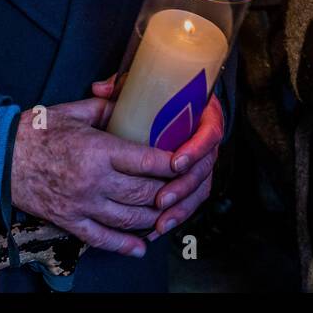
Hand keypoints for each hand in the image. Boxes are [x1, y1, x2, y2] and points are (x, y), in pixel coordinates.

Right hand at [9, 97, 176, 256]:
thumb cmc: (37, 131)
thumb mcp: (75, 111)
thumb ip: (108, 108)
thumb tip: (134, 100)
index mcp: (97, 150)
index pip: (146, 161)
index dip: (172, 164)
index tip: (187, 162)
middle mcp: (93, 180)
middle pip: (143, 193)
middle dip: (168, 192)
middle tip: (183, 188)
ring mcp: (81, 205)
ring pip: (128, 219)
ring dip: (153, 219)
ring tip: (169, 214)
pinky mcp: (69, 221)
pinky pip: (101, 238)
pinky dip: (124, 245)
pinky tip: (141, 246)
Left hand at [91, 79, 222, 240]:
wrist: (175, 105)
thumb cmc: (158, 95)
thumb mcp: (142, 85)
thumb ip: (124, 84)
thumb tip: (101, 88)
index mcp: (204, 113)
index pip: (210, 132)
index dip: (196, 150)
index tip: (175, 162)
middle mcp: (207, 139)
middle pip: (206, 168)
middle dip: (184, 187)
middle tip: (162, 200)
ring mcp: (203, 161)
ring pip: (201, 189)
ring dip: (182, 207)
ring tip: (161, 222)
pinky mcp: (194, 178)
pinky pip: (192, 200)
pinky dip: (178, 215)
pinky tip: (160, 227)